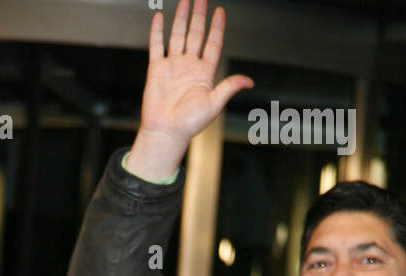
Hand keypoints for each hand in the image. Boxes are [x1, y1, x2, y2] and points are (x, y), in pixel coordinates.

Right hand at [126, 0, 252, 181]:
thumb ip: (229, 87)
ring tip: (185, 1)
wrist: (165, 133)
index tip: (220, 12)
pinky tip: (160, 18)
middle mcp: (189, 67)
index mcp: (204, 73)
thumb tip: (249, 81)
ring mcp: (172, 67)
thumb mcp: (214, 104)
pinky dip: (157, 32)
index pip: (212, 43)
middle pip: (196, 34)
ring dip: (182, 18)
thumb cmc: (188, 124)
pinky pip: (157, 46)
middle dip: (199, 15)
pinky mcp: (156, 70)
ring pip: (178, 35)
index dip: (217, 27)